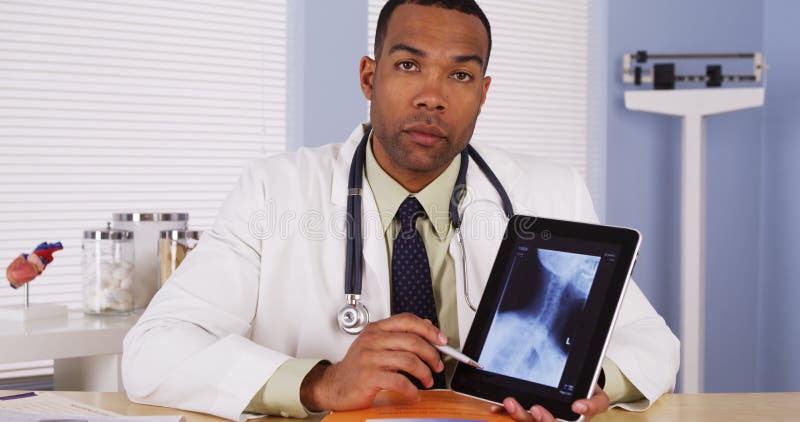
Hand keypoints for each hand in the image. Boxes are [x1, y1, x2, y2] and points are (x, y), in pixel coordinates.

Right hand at [299, 313, 446, 411]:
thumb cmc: (358, 366)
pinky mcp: (369, 377)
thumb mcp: (376, 344)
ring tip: (427, 380)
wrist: (334, 385)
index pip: (407, 320)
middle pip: (412, 340)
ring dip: (424, 373)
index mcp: (376, 329)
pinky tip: (414, 393)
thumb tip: (426, 325)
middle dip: (432, 354)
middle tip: (437, 365)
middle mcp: (372, 340)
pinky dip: (412, 390)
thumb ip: (400, 334)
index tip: (442, 340)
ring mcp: (370, 358)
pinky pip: (399, 381)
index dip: (429, 329)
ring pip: (409, 360)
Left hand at [490, 384, 609, 420]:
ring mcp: (538, 417)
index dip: (544, 421)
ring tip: (511, 402)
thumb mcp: (598, 399)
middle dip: (532, 419)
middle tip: (532, 407)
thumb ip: (594, 403)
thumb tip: (580, 407)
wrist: (578, 385)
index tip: (539, 410)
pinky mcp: (526, 409)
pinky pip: (513, 414)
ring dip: (517, 414)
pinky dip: (504, 411)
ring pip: (526, 421)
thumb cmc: (585, 395)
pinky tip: (497, 408)